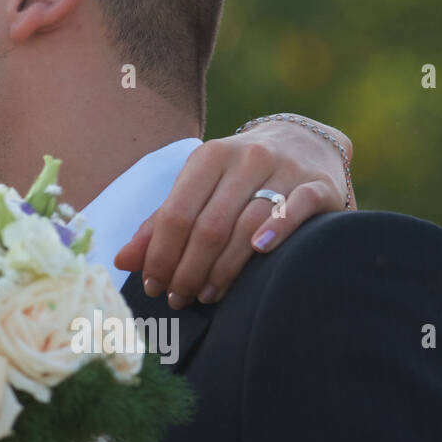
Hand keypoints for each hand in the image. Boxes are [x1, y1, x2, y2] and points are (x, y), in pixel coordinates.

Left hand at [114, 115, 353, 307]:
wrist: (306, 143)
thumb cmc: (239, 177)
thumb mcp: (199, 188)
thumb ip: (162, 224)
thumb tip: (122, 261)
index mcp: (209, 157)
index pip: (176, 213)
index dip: (160, 254)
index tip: (152, 285)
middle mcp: (246, 159)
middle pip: (209, 225)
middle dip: (188, 269)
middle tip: (178, 298)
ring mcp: (285, 170)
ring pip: (247, 225)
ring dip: (223, 268)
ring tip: (206, 295)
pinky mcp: (319, 185)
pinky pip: (296, 210)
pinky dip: (276, 232)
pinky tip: (258, 254)